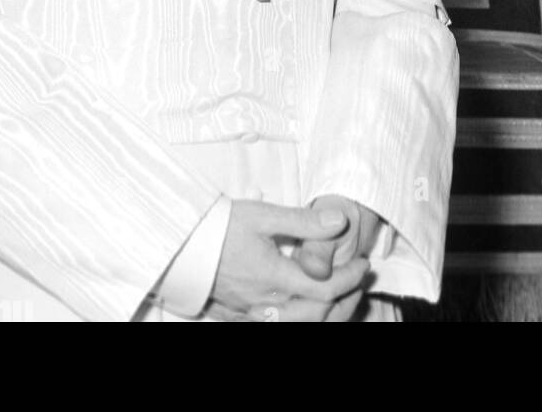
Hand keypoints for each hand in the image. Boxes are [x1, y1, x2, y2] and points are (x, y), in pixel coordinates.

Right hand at [207, 200, 368, 322]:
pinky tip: (304, 308)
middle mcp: (262, 303)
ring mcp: (248, 314)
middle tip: (358, 281)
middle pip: (315, 315)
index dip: (350, 277)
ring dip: (324, 314)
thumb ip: (303, 221)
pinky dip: (298, 320)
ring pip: (296, 326)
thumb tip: (338, 222)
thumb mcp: (263, 215)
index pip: (324, 288)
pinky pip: (273, 327)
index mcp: (272, 277)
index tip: (362, 263)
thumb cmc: (219, 225)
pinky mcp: (236, 317)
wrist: (179, 242)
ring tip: (339, 296)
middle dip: (343, 300)